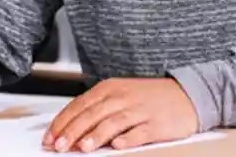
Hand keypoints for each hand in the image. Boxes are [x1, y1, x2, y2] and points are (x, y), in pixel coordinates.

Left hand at [43, 78, 197, 152]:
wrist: (186, 94)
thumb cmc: (148, 97)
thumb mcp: (119, 95)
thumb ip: (96, 109)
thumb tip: (71, 128)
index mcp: (109, 88)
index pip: (79, 105)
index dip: (62, 122)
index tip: (50, 137)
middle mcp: (122, 97)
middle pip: (92, 115)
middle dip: (72, 131)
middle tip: (59, 146)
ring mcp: (139, 110)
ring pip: (112, 123)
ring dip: (95, 135)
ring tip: (82, 147)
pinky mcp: (157, 124)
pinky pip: (139, 132)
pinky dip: (127, 139)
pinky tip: (117, 146)